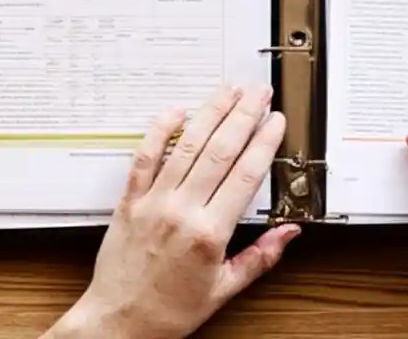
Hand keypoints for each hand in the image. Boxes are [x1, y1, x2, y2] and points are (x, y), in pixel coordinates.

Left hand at [44, 84, 299, 338]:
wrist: (118, 323)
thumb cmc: (168, 311)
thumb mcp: (224, 289)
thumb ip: (261, 257)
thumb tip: (289, 233)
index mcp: (209, 235)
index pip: (245, 175)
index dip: (264, 142)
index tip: (276, 122)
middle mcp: (181, 212)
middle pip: (219, 151)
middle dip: (243, 115)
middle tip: (259, 92)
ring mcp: (153, 202)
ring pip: (186, 146)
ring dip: (210, 113)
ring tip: (228, 91)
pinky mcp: (130, 201)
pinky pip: (145, 157)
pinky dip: (159, 130)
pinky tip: (176, 111)